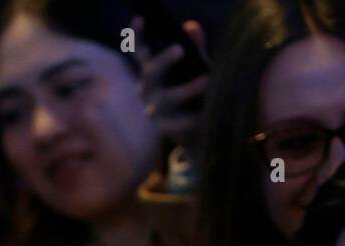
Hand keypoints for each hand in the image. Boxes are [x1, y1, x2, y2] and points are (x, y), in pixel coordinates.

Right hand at [131, 16, 208, 148]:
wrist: (196, 128)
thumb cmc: (194, 89)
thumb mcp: (195, 66)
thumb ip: (194, 47)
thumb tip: (192, 27)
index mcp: (151, 70)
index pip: (141, 50)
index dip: (137, 35)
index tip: (140, 17)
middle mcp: (147, 88)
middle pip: (151, 72)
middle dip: (164, 60)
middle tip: (180, 48)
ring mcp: (153, 109)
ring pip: (167, 98)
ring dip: (187, 88)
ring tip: (207, 79)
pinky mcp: (165, 129)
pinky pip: (176, 124)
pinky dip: (190, 119)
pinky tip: (202, 114)